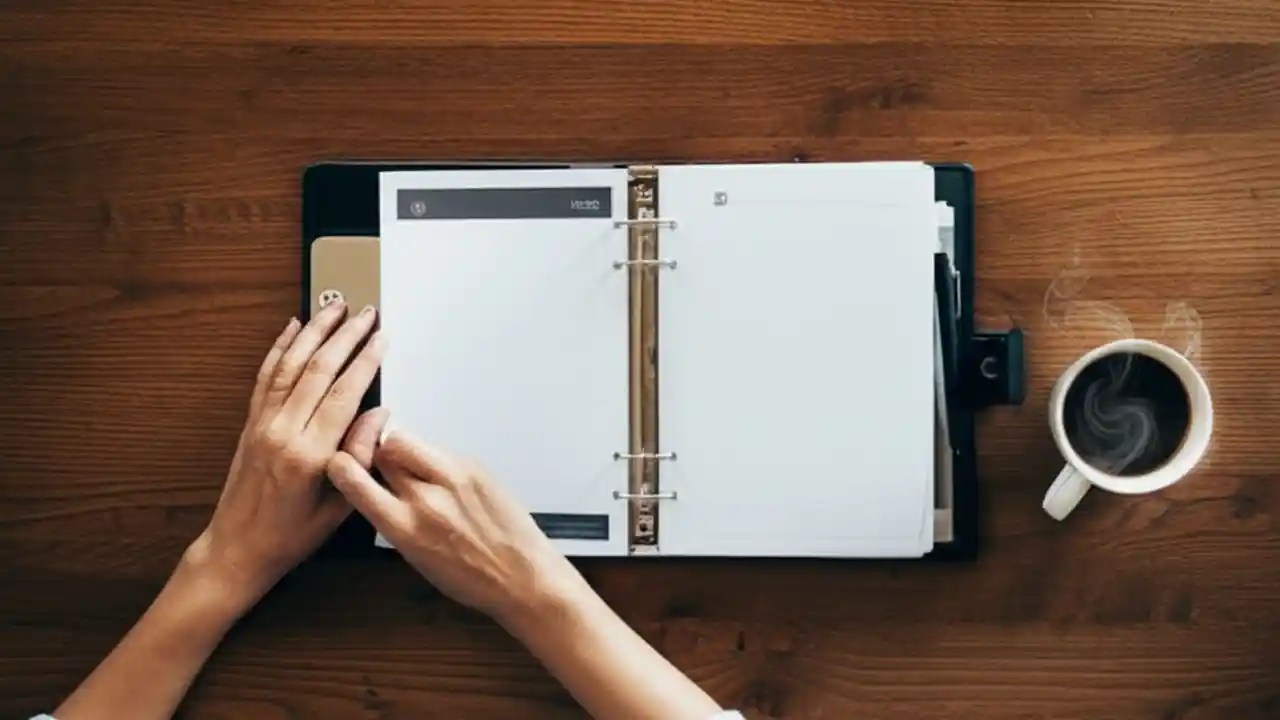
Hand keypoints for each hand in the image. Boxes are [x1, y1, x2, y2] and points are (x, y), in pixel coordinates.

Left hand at [187, 302, 383, 608]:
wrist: (237, 549)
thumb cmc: (290, 536)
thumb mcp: (339, 509)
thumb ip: (360, 458)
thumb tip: (379, 416)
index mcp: (310, 454)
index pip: (345, 393)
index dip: (366, 361)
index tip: (382, 338)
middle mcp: (283, 431)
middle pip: (318, 369)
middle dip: (345, 336)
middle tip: (366, 313)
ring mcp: (263, 424)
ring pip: (291, 365)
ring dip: (314, 332)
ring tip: (333, 306)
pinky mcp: (250, 424)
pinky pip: (265, 376)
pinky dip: (279, 348)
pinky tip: (292, 328)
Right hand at [326, 422, 587, 628]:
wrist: (522, 576)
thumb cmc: (472, 579)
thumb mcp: (416, 557)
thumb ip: (394, 518)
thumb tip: (378, 488)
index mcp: (404, 529)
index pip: (354, 480)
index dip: (342, 465)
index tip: (341, 462)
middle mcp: (426, 498)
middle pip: (382, 450)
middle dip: (375, 452)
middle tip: (380, 457)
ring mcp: (453, 477)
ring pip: (407, 440)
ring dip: (402, 449)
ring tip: (412, 466)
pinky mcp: (475, 466)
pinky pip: (440, 450)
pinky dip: (434, 459)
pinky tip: (446, 480)